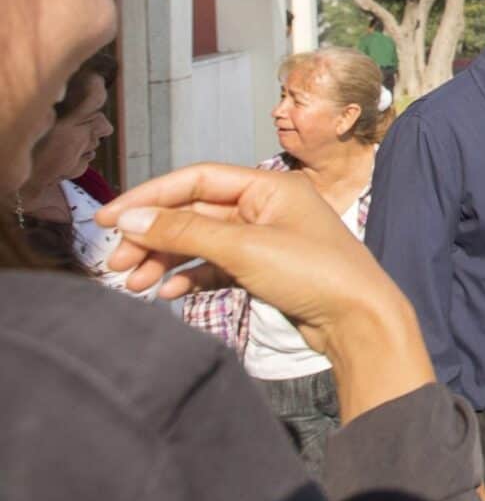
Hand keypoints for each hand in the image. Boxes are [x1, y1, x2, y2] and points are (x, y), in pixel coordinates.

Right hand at [95, 163, 434, 422]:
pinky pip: (218, 267)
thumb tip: (132, 218)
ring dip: (167, 261)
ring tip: (134, 285)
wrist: (360, 320)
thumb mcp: (245, 249)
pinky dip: (192, 278)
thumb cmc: (315, 273)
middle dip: (154, 236)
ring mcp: (268, 239)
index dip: (150, 196)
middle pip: (196, 213)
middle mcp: (268, 207)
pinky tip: (169, 295)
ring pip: (203, 243)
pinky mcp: (267, 270)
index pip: (197, 180)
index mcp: (270, 186)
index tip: (109, 219)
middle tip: (117, 264)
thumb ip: (186, 232)